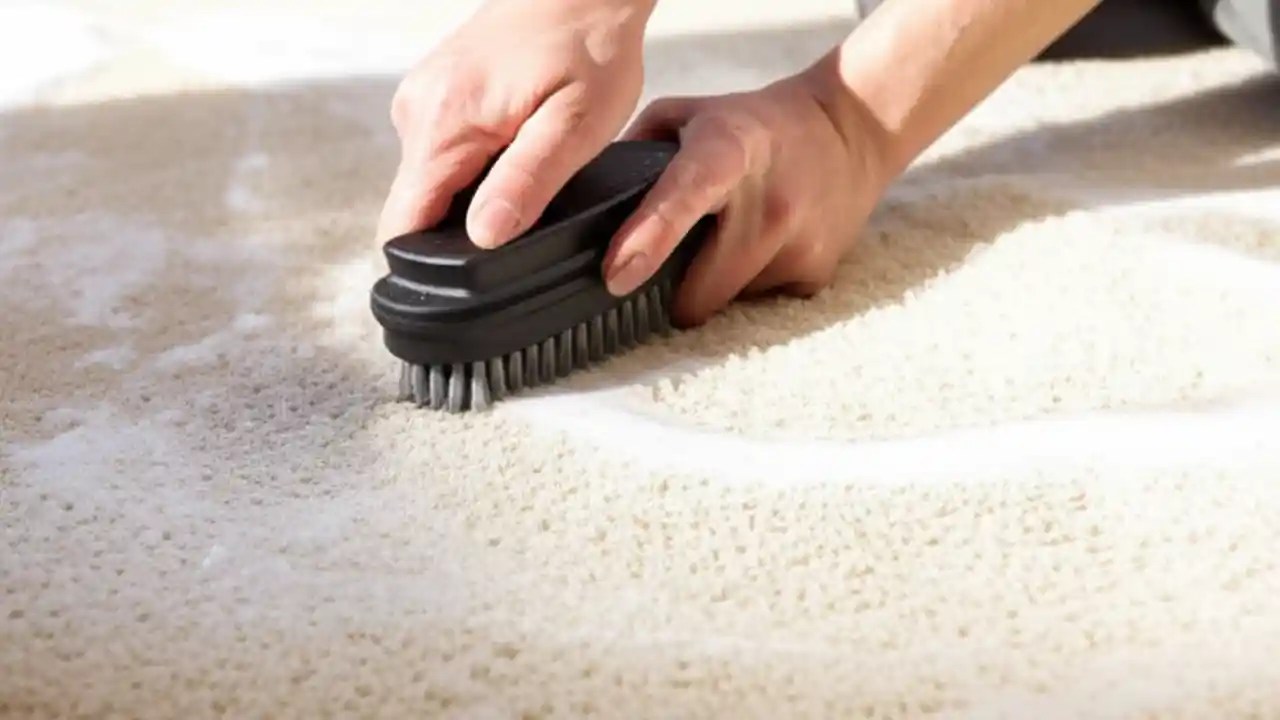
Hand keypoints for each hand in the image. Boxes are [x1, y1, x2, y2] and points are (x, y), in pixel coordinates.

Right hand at [376, 0, 653, 247]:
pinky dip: (477, 166)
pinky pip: (443, 153)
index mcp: (442, 126)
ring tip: (529, 170)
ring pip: (433, 183)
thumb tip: (483, 239)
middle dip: (464, 229)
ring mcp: (422, 101)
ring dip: (474, 195)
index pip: (403, 227)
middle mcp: (417, 112)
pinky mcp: (436, 95)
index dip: (431, 267)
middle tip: (526, 211)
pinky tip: (518, 148)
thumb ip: (526, 182)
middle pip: (418, 210)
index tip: (475, 278)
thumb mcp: (574, 126)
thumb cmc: (589, 48)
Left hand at [602, 71, 889, 326]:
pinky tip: (766, 246)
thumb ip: (636, 149)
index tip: (616, 276)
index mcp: (727, 150)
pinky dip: (751, 286)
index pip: (686, 195)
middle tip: (678, 259)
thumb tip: (583, 202)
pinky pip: (760, 304)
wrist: (852, 128)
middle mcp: (767, 199)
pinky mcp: (817, 272)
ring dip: (716, 284)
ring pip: (726, 301)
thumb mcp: (690, 115)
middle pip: (699, 286)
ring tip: (734, 237)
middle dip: (675, 289)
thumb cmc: (753, 125)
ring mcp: (798, 240)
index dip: (649, 237)